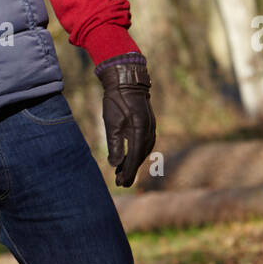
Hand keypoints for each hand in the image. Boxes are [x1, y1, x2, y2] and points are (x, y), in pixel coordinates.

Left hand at [96, 55, 155, 187]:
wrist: (127, 80)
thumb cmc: (117, 101)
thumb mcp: (112, 123)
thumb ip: (115, 145)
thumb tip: (115, 164)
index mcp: (140, 131)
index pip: (135, 157)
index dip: (128, 172)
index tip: (121, 183)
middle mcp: (148, 130)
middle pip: (141, 156)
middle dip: (130, 170)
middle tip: (120, 183)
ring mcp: (150, 127)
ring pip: (143, 150)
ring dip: (133, 162)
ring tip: (121, 173)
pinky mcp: (148, 123)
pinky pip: (144, 142)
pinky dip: (137, 152)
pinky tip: (129, 157)